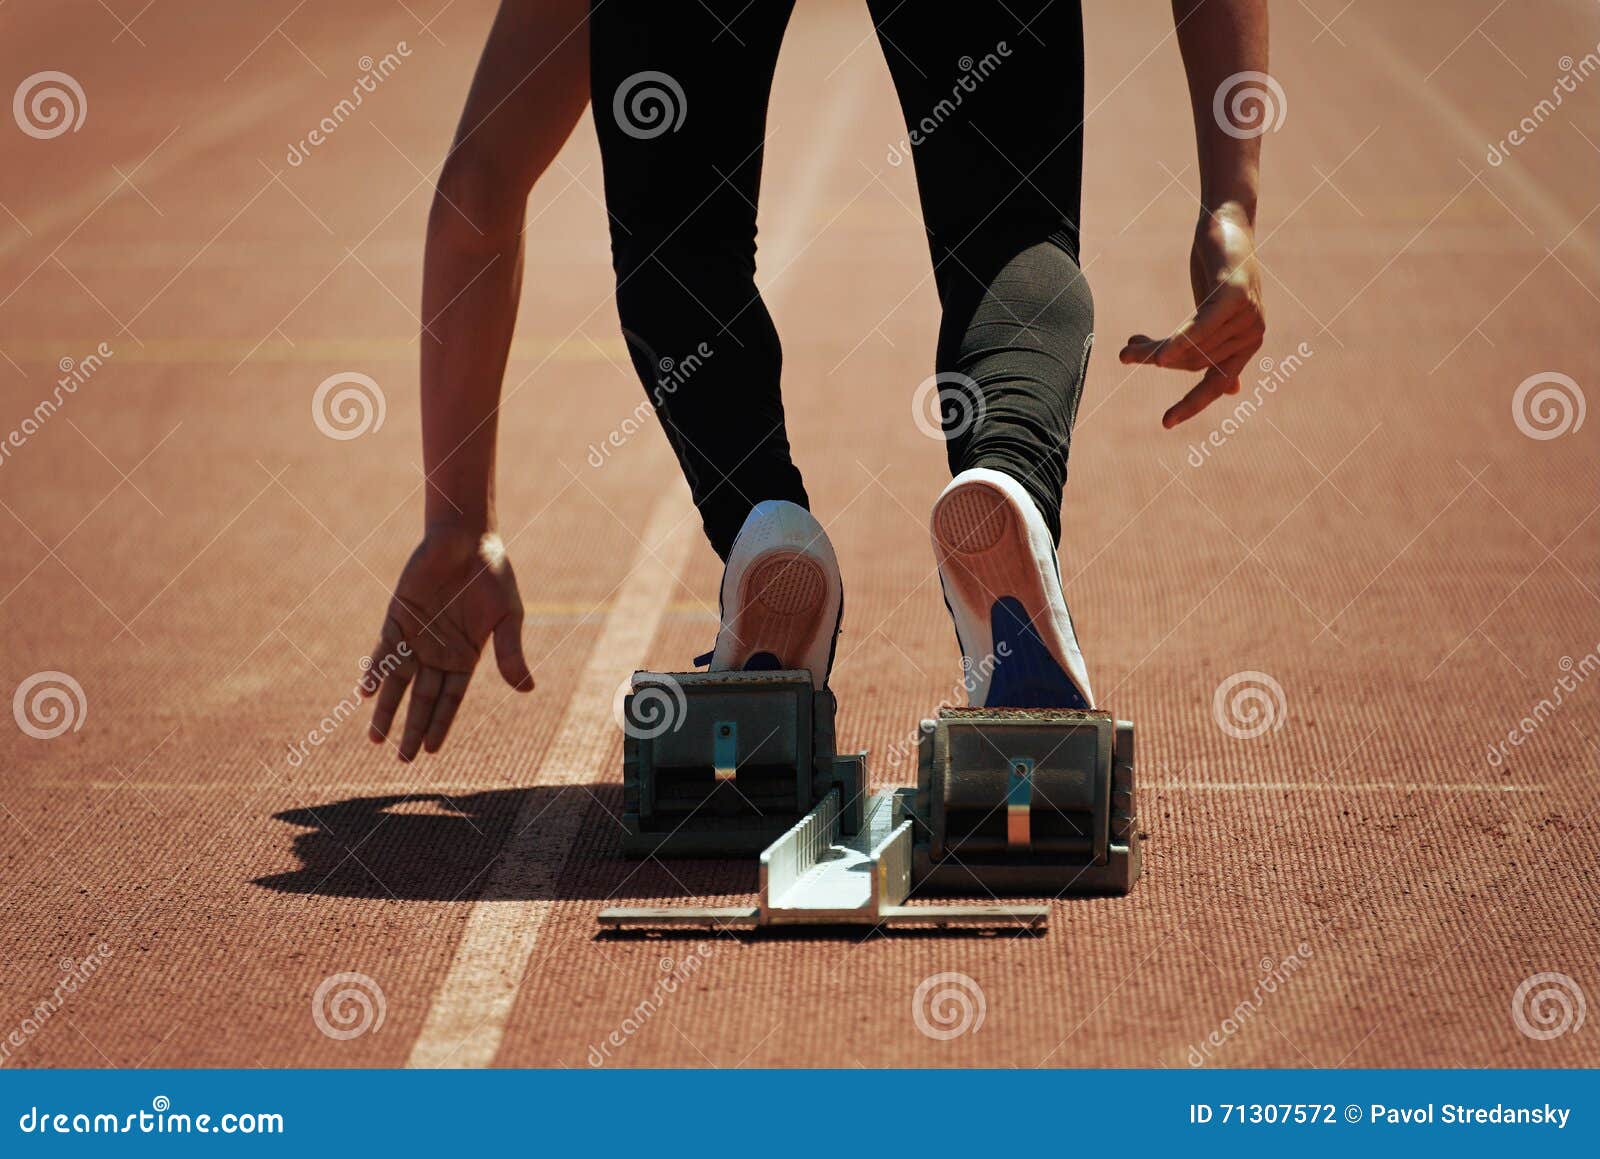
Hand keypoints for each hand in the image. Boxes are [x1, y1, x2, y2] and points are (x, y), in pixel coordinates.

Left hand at [361, 527, 533, 760]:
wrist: (466, 539)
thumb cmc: (492, 575)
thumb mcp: (508, 617)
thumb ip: (510, 654)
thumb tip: (527, 691)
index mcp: (466, 656)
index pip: (450, 700)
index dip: (439, 725)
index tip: (430, 751)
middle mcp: (438, 652)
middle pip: (422, 698)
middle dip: (412, 728)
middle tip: (402, 759)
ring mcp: (416, 636)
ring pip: (398, 681)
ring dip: (387, 709)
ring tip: (376, 738)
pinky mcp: (397, 617)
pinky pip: (384, 650)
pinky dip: (376, 670)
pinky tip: (368, 692)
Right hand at [1120, 208, 1265, 427]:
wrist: (1227, 225)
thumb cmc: (1221, 270)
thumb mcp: (1219, 316)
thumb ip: (1220, 350)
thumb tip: (1234, 390)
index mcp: (1246, 344)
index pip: (1215, 384)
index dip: (1192, 405)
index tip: (1166, 422)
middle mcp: (1251, 334)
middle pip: (1193, 362)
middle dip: (1155, 360)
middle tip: (1124, 355)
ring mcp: (1247, 315)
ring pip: (1190, 345)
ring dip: (1153, 349)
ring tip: (1127, 348)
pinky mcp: (1235, 295)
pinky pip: (1202, 328)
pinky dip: (1180, 343)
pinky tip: (1159, 357)